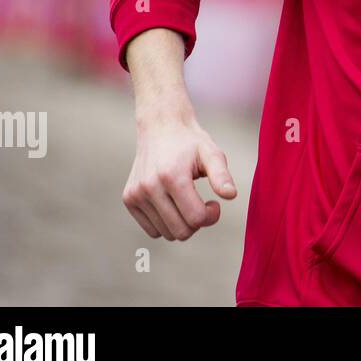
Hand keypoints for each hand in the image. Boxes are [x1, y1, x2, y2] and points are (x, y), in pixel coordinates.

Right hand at [122, 113, 237, 240]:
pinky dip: (166, 224)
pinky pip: (152, 230)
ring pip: (166, 234)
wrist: (161, 127)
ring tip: (187, 202)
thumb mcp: (212, 153)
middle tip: (203, 205)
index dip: (211, 216)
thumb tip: (231, 195)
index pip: (195, 218)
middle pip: (181, 231)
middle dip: (197, 222)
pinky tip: (173, 204)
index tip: (214, 203)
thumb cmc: (190, 142)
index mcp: (171, 176)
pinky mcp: (129, 199)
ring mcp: (136, 194)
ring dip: (182, 223)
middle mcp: (149, 187)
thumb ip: (221, 175)